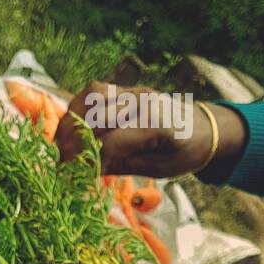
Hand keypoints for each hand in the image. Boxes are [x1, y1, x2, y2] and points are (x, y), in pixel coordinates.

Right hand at [54, 83, 245, 178]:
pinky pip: (94, 91)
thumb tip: (84, 169)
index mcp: (157, 126)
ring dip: (70, 121)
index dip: (85, 159)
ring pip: (91, 97)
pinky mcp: (126, 88)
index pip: (110, 141)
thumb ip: (122, 165)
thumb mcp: (156, 169)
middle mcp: (143, 101)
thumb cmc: (181, 153)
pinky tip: (70, 128)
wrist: (203, 126)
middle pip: (96, 117)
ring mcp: (134, 91)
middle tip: (60, 164)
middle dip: (73, 142)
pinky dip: (77, 108)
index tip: (67, 175)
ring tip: (61, 144)